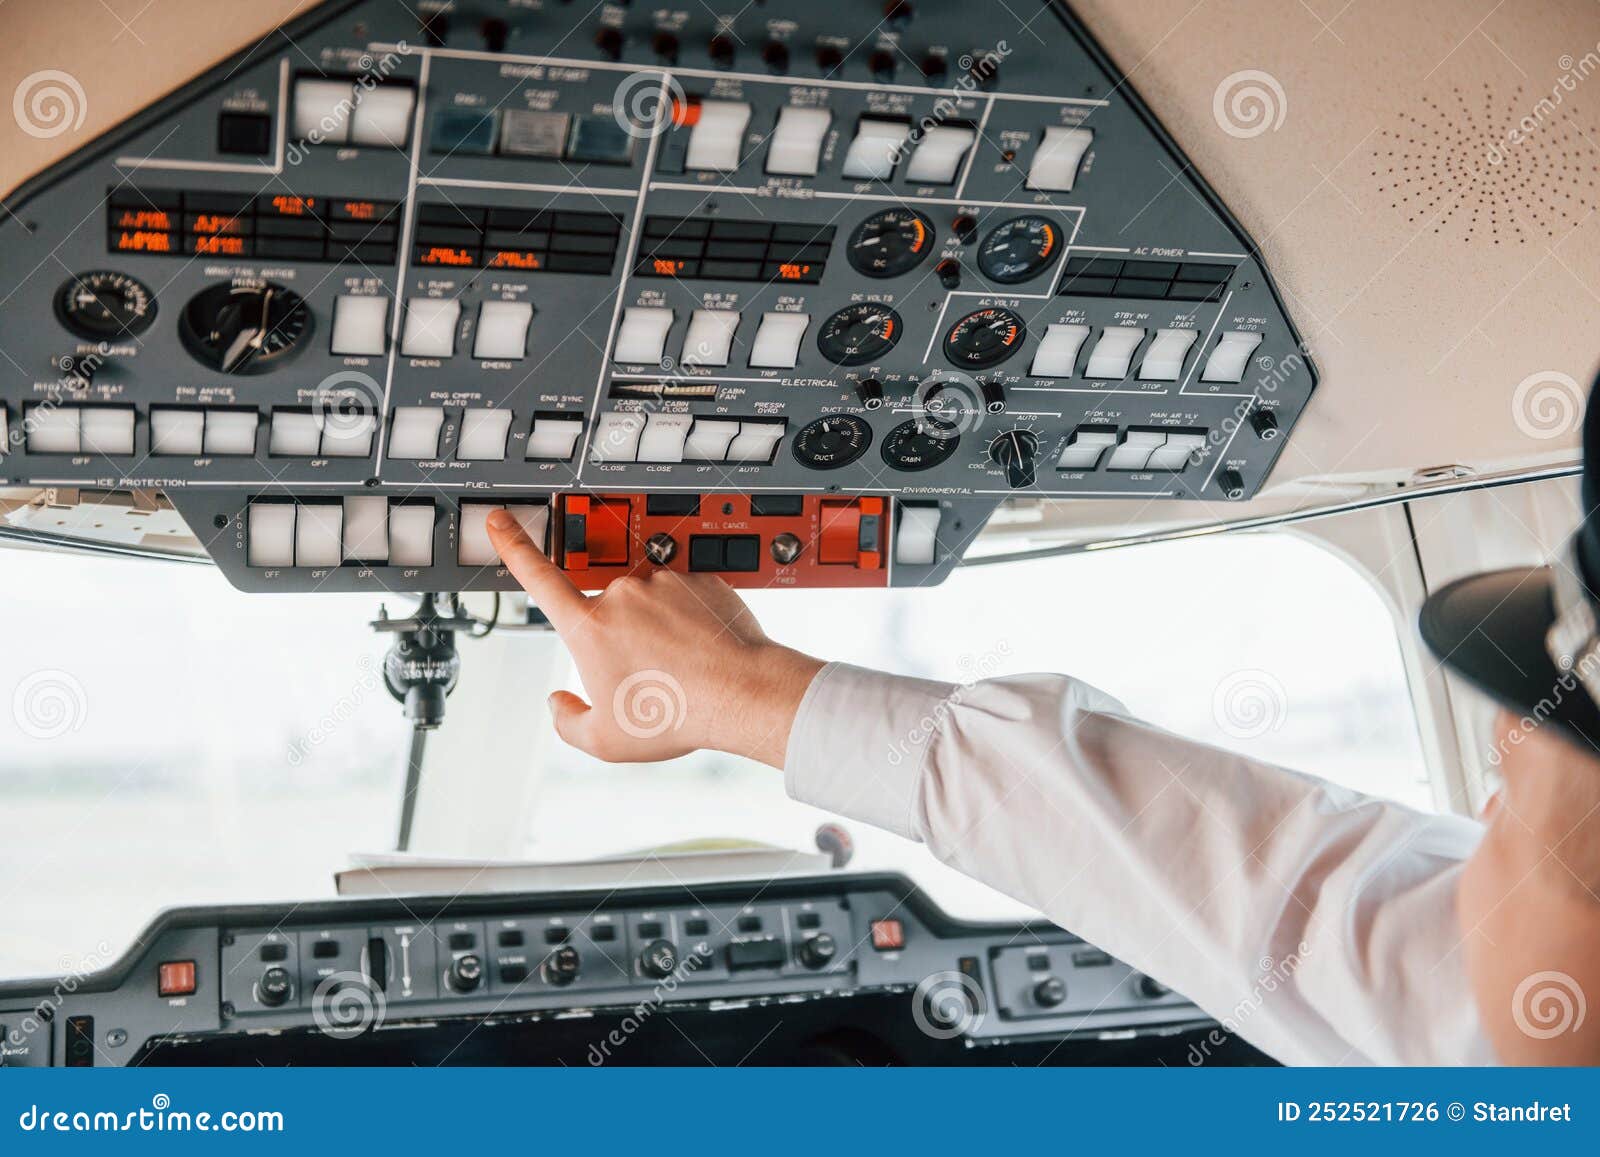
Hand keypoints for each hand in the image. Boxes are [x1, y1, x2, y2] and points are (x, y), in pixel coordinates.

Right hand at [486, 509, 823, 766]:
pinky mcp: (701, 579)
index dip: (512, 545)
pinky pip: (686, 599)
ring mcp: (664, 582)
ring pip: (651, 605)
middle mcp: (623, 594)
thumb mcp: (604, 739)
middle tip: (650, 676)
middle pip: (607, 613)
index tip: (499, 519)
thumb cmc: (674, 716)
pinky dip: (691, 622)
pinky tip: (704, 652)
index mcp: (589, 626)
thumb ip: (566, 721)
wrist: (742, 694)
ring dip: (660, 629)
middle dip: (622, 639)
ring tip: (682, 668)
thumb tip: (559, 701)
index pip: (537, 576)